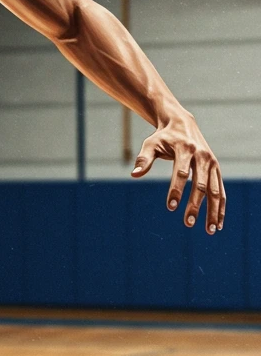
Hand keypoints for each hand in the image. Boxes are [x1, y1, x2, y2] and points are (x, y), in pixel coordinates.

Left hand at [131, 116, 224, 233]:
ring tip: (210, 231)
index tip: (170, 207)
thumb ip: (144, 159)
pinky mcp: (216, 170)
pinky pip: (220, 191)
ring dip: (214, 211)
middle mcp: (202, 156)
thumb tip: (134, 174)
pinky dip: (221, 207)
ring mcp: (212, 164)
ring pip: (215, 191)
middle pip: (200, 184)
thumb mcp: (151, 143)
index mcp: (185, 149)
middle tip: (188, 223)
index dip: (176, 190)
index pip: (181, 172)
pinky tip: (218, 224)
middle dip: (194, 205)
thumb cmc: (164, 137)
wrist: (183, 124)